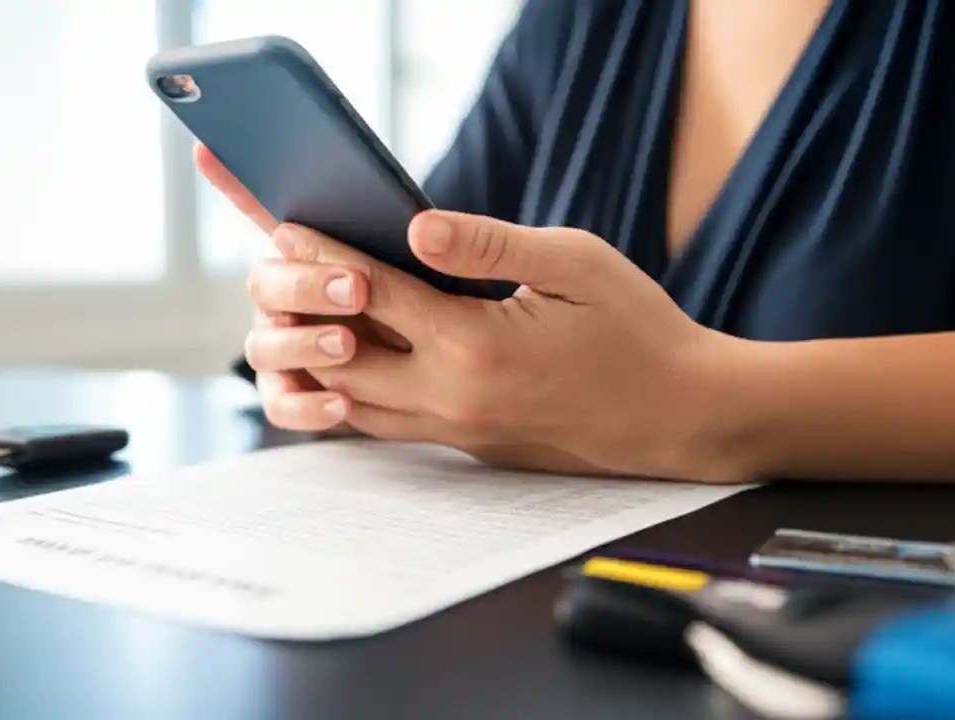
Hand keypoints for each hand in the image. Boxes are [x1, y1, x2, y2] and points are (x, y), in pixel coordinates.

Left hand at [197, 144, 745, 480]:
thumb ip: (491, 245)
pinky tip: (343, 367)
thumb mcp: (577, 265)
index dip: (323, 257)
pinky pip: (388, 427)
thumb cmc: (638, 331)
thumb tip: (417, 226)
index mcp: (476, 345)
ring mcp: (458, 433)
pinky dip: (352, 398)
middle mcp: (453, 399)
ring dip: (316, 365)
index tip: (283, 227)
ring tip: (291, 324)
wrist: (682, 416)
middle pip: (341, 358)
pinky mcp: (469, 450)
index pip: (372, 295)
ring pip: (354, 406)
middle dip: (301, 313)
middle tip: (272, 274)